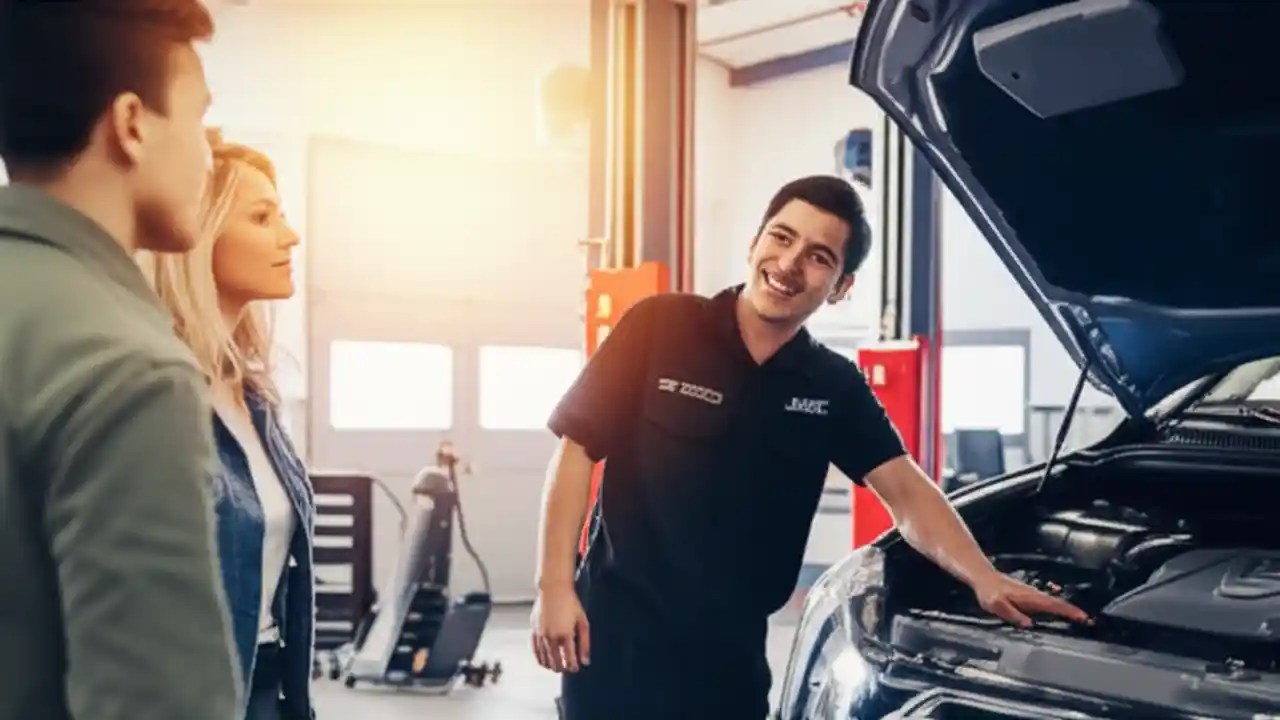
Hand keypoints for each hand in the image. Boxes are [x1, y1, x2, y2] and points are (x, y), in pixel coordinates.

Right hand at [531, 584, 590, 672]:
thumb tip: (586, 660)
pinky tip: (544, 661)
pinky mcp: (534, 630)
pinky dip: (539, 658)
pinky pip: (535, 649)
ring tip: (556, 667)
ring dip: (551, 665)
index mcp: (565, 634)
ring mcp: (541, 634)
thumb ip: (585, 643)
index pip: (569, 658)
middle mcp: (551, 636)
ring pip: (544, 658)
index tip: (575, 668)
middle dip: (562, 668)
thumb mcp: (583, 621)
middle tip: (566, 669)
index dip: (572, 666)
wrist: (553, 589)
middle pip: (555, 661)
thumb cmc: (570, 603)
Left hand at [971, 571, 1090, 627]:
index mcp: (1029, 597)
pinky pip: (1046, 603)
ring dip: (1066, 609)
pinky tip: (1059, 612)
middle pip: (1057, 603)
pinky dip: (1056, 607)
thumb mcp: (996, 604)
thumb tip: (1028, 624)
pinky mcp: (1028, 596)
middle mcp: (1033, 595)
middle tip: (1087, 620)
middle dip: (1072, 610)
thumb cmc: (989, 592)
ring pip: (1052, 602)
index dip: (1067, 611)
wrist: (984, 578)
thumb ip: (1011, 614)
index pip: (1052, 605)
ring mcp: (1031, 595)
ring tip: (1078, 618)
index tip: (1082, 617)